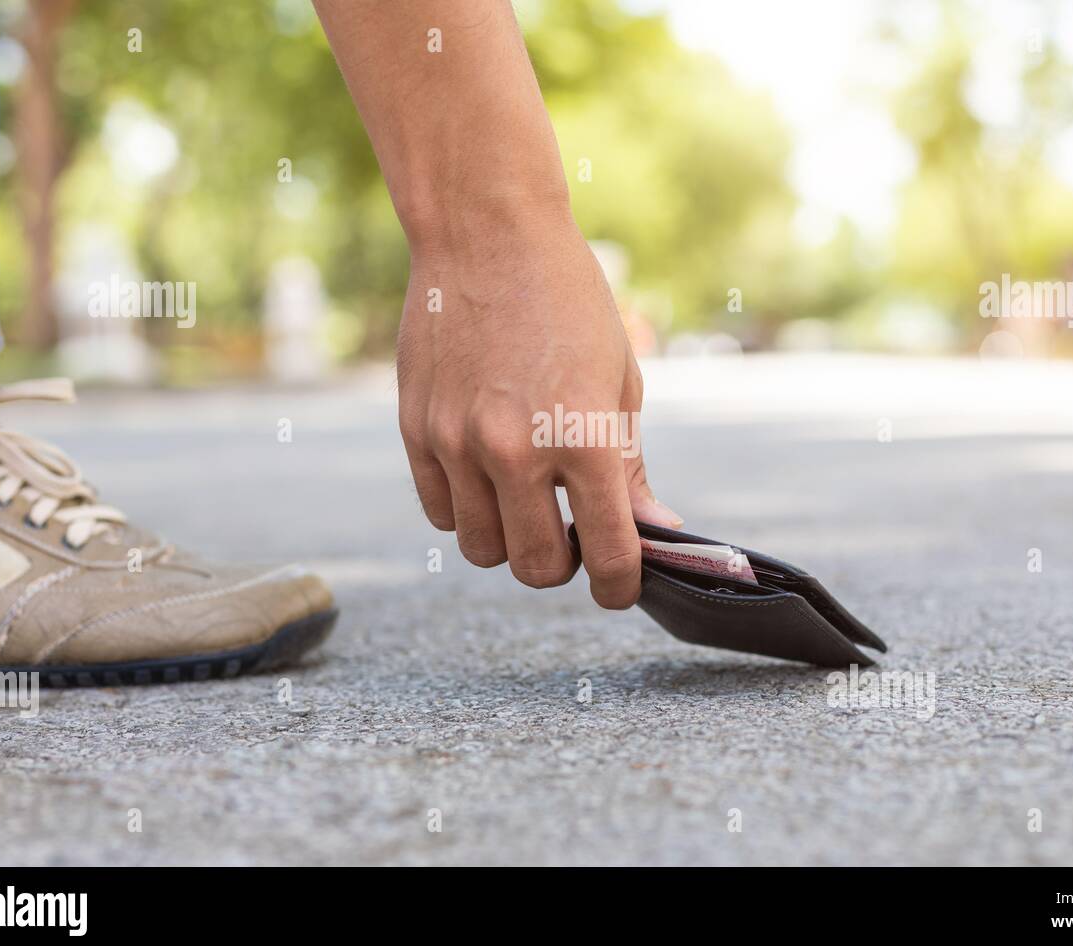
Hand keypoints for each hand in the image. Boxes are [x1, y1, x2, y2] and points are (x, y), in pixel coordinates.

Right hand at [397, 216, 681, 608]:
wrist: (487, 233)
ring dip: (509, 540)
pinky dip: (467, 509)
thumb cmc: (570, 303)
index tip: (620, 586)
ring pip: (482, 549)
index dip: (621, 586)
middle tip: (571, 531)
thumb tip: (655, 531)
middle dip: (562, 564)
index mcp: (584, 438)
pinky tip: (486, 473)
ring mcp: (458, 443)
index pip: (608, 555)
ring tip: (526, 498)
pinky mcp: (417, 431)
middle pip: (536, 568)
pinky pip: (440, 511)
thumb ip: (631, 466)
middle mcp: (516, 450)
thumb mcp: (620, 381)